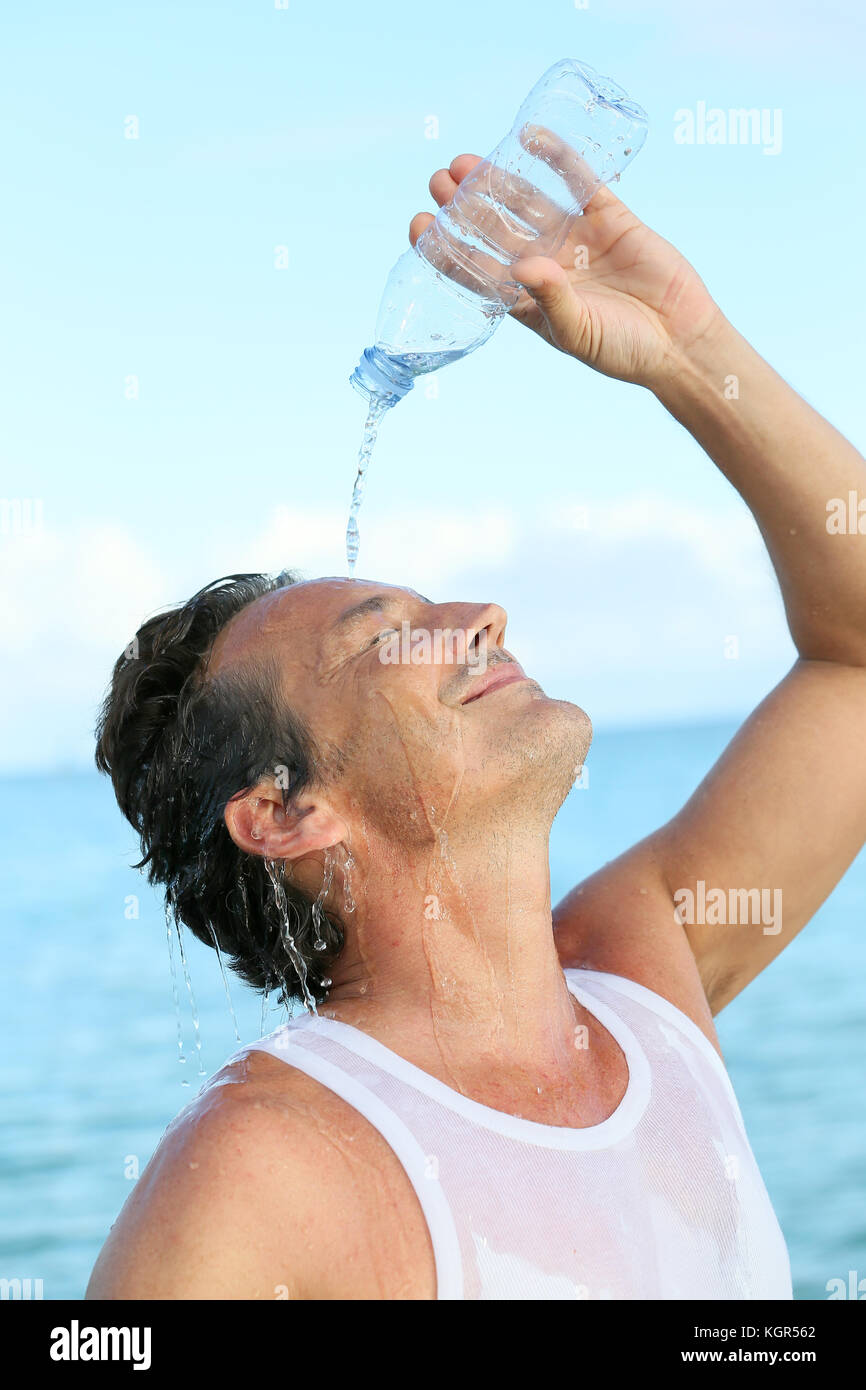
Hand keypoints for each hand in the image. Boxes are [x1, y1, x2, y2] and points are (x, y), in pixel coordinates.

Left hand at [409, 145, 725, 389]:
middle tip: (438, 182)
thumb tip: (523, 264)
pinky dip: (556, 157)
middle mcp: (543, 265)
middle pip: (493, 229)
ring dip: (497, 180)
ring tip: (464, 162)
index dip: (445, 249)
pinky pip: (577, 180)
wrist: (679, 340)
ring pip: (526, 201)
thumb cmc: (624, 350)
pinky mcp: (608, 216)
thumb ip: (550, 300)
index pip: (475, 270)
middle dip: (464, 206)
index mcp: (526, 300)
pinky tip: (530, 137)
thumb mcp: (579, 333)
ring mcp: (574, 238)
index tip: (418, 226)